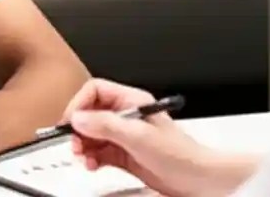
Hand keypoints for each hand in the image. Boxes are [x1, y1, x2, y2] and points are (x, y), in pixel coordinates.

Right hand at [63, 79, 223, 196]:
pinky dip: (91, 159)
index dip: (80, 104)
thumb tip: (79, 118)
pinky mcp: (124, 154)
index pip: (95, 91)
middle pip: (90, 114)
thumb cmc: (181, 154)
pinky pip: (99, 152)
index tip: (71, 123)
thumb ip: (107, 125)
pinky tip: (93, 165)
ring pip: (92, 135)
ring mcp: (124, 136)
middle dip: (79, 129)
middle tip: (76, 145)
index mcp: (132, 100)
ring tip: (84, 158)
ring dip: (84, 146)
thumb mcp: (139, 136)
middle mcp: (126, 115)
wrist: (198, 179)